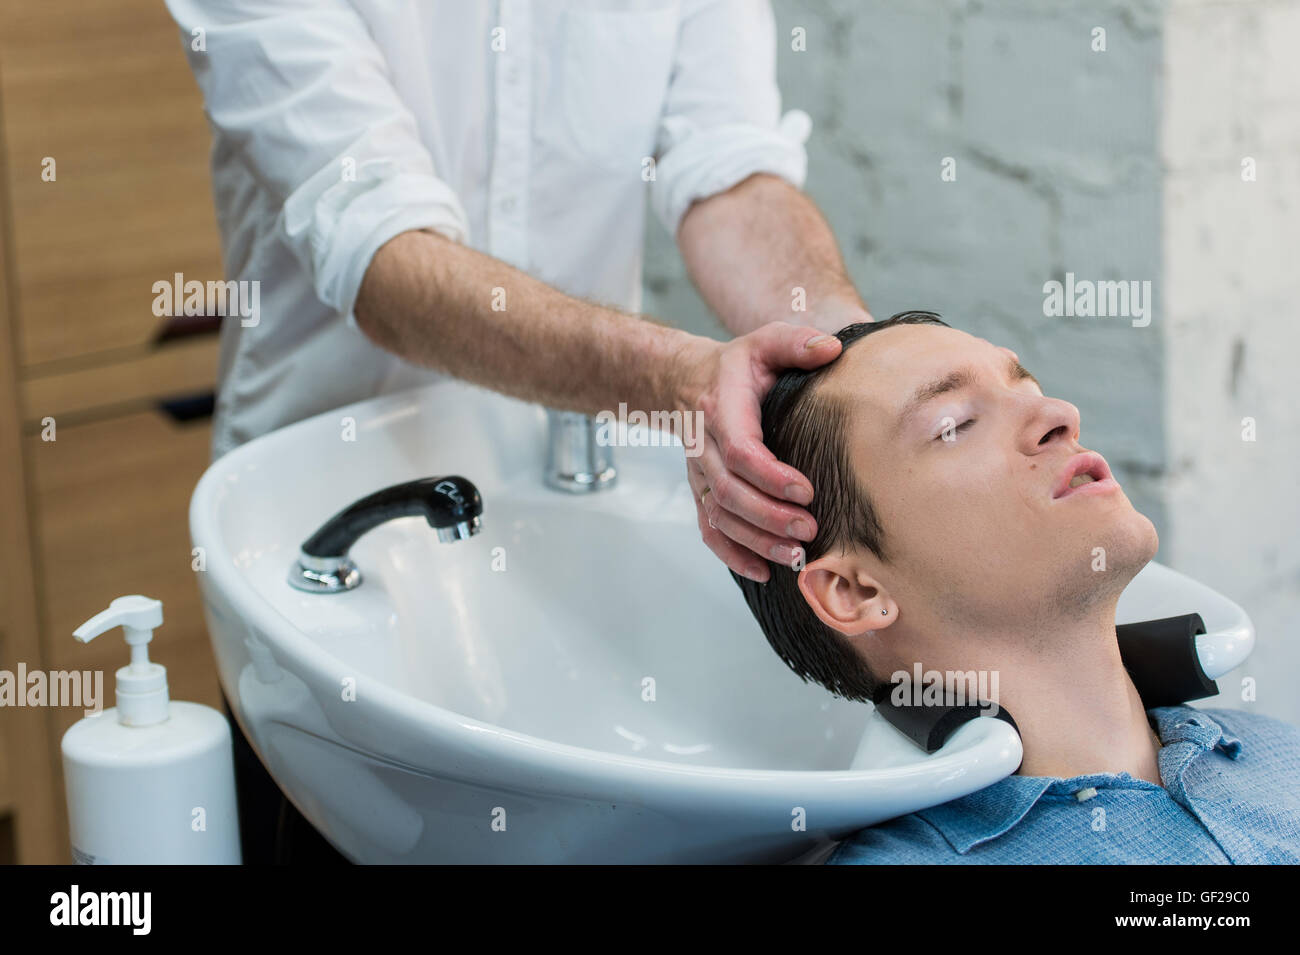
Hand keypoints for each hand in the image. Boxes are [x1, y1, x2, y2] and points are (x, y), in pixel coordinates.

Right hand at [671, 323, 842, 581]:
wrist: (687, 382)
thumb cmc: (737, 366)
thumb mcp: (765, 341)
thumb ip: (796, 342)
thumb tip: (833, 348)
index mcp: (722, 409)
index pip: (740, 451)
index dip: (771, 476)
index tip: (807, 490)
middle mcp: (704, 446)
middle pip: (730, 492)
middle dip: (770, 517)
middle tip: (810, 529)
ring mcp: (699, 474)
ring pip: (721, 517)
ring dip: (756, 541)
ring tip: (796, 556)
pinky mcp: (701, 492)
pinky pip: (709, 529)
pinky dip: (732, 555)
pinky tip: (762, 572)